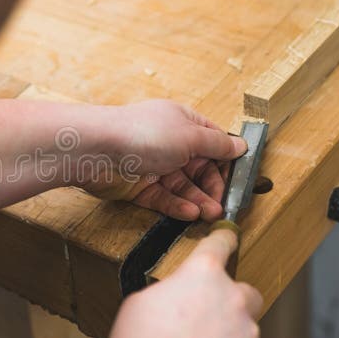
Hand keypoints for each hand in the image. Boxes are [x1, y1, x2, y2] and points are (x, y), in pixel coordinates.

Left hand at [81, 100, 246, 221]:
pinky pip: (164, 198)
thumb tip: (241, 145)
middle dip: (213, 187)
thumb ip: (217, 145)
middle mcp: (169, 143)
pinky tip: (190, 214)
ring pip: (183, 186)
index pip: (213, 141)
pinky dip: (177, 206)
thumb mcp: (190, 136)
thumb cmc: (144, 133)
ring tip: (210, 215)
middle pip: (199, 168)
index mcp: (183, 122)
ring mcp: (153, 165)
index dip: (226, 160)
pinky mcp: (139, 186)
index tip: (240, 179)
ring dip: (198, 200)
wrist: (97, 150)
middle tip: (223, 206)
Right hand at [97, 229, 261, 337]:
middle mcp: (230, 297)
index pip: (219, 244)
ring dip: (226, 330)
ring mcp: (245, 332)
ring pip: (242, 324)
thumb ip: (168, 290)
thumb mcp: (140, 304)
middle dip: (228, 298)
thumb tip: (176, 296)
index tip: (228, 236)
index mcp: (201, 275)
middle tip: (202, 314)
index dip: (223, 239)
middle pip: (243, 288)